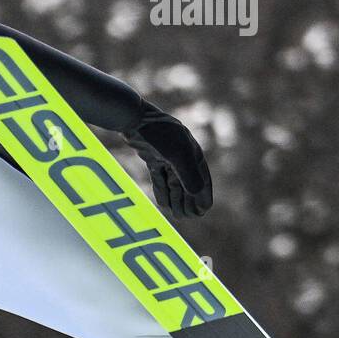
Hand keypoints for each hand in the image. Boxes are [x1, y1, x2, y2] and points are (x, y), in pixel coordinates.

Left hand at [122, 103, 212, 217]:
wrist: (135, 119)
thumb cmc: (159, 134)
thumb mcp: (176, 155)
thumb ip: (187, 174)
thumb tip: (197, 193)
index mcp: (193, 154)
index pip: (202, 179)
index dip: (203, 196)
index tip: (203, 211)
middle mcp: (182, 156)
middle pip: (187, 184)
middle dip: (189, 201)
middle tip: (188, 218)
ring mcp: (166, 157)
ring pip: (174, 183)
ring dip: (176, 199)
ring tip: (178, 216)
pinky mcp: (153, 158)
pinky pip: (160, 178)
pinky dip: (162, 191)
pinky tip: (164, 205)